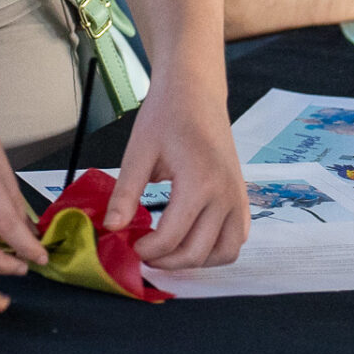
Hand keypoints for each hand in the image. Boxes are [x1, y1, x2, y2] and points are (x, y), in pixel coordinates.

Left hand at [106, 76, 248, 267]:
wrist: (195, 91)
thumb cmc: (166, 115)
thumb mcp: (138, 152)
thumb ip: (125, 194)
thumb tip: (111, 228)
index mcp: (199, 182)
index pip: (171, 237)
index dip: (146, 249)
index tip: (129, 245)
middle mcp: (225, 194)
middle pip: (197, 252)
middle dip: (166, 261)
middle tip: (144, 252)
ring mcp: (238, 196)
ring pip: (225, 252)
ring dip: (196, 261)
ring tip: (169, 252)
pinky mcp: (242, 194)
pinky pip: (238, 237)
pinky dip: (218, 248)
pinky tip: (193, 239)